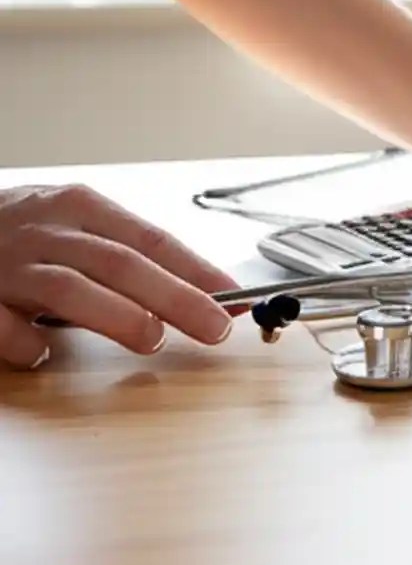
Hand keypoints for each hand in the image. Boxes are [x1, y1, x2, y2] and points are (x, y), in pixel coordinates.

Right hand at [0, 184, 240, 369]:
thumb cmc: (25, 233)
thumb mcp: (80, 229)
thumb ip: (136, 259)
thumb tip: (211, 293)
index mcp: (83, 209)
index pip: (153, 241)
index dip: (198, 272)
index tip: (236, 301)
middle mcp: (48, 231)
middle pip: (121, 263)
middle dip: (174, 297)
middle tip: (213, 327)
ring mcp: (8, 263)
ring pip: (69, 287)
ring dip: (116, 314)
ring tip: (152, 338)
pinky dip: (23, 340)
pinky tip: (44, 356)